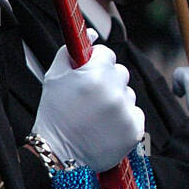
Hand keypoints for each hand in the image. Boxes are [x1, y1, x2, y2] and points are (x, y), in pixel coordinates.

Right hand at [32, 33, 143, 171]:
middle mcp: (113, 91)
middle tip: (89, 97)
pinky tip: (105, 127)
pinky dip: (123, 118)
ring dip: (116, 100)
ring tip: (95, 116)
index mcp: (94, 74)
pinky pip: (135, 114)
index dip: (95, 62)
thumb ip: (69, 51)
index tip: (87, 73)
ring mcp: (126, 111)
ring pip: (128, 94)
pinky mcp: (135, 129)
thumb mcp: (53, 78)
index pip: (107, 54)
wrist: (58, 154)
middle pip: (120, 72)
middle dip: (107, 80)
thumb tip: (91, 33)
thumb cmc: (53, 114)